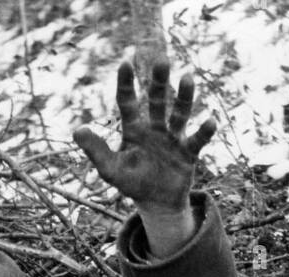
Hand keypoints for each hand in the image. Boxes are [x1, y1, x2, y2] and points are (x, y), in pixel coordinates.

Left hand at [73, 59, 215, 214]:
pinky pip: (197, 140)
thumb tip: (77, 130)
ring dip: (184, 97)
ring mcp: (173, 138)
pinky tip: (210, 121)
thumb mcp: (111, 170)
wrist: (156, 204)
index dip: (126, 83)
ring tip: (187, 78)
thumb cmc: (132, 184)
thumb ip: (96, 150)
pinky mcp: (188, 153)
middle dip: (159, 81)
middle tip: (162, 60)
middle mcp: (155, 128)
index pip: (128, 101)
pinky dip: (204, 131)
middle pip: (156, 100)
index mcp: (134, 129)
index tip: (126, 63)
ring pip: (179, 113)